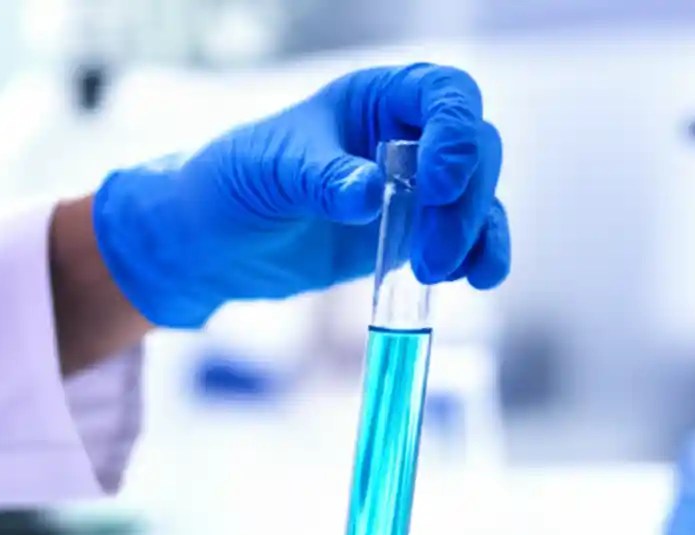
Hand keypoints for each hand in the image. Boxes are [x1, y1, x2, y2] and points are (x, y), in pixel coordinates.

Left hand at [93, 63, 509, 328]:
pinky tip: (476, 279)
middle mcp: (407, 135)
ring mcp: (415, 188)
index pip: (445, 94)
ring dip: (473, 234)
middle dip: (464, 201)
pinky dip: (480, 256)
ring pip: (477, 197)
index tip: (434, 185)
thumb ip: (321, 179)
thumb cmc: (234, 182)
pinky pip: (468, 239)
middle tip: (430, 254)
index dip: (456, 134)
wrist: (213, 244)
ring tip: (437, 273)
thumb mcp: (270, 171)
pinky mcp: (414, 235)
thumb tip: (370, 195)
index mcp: (376, 97)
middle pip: (475, 150)